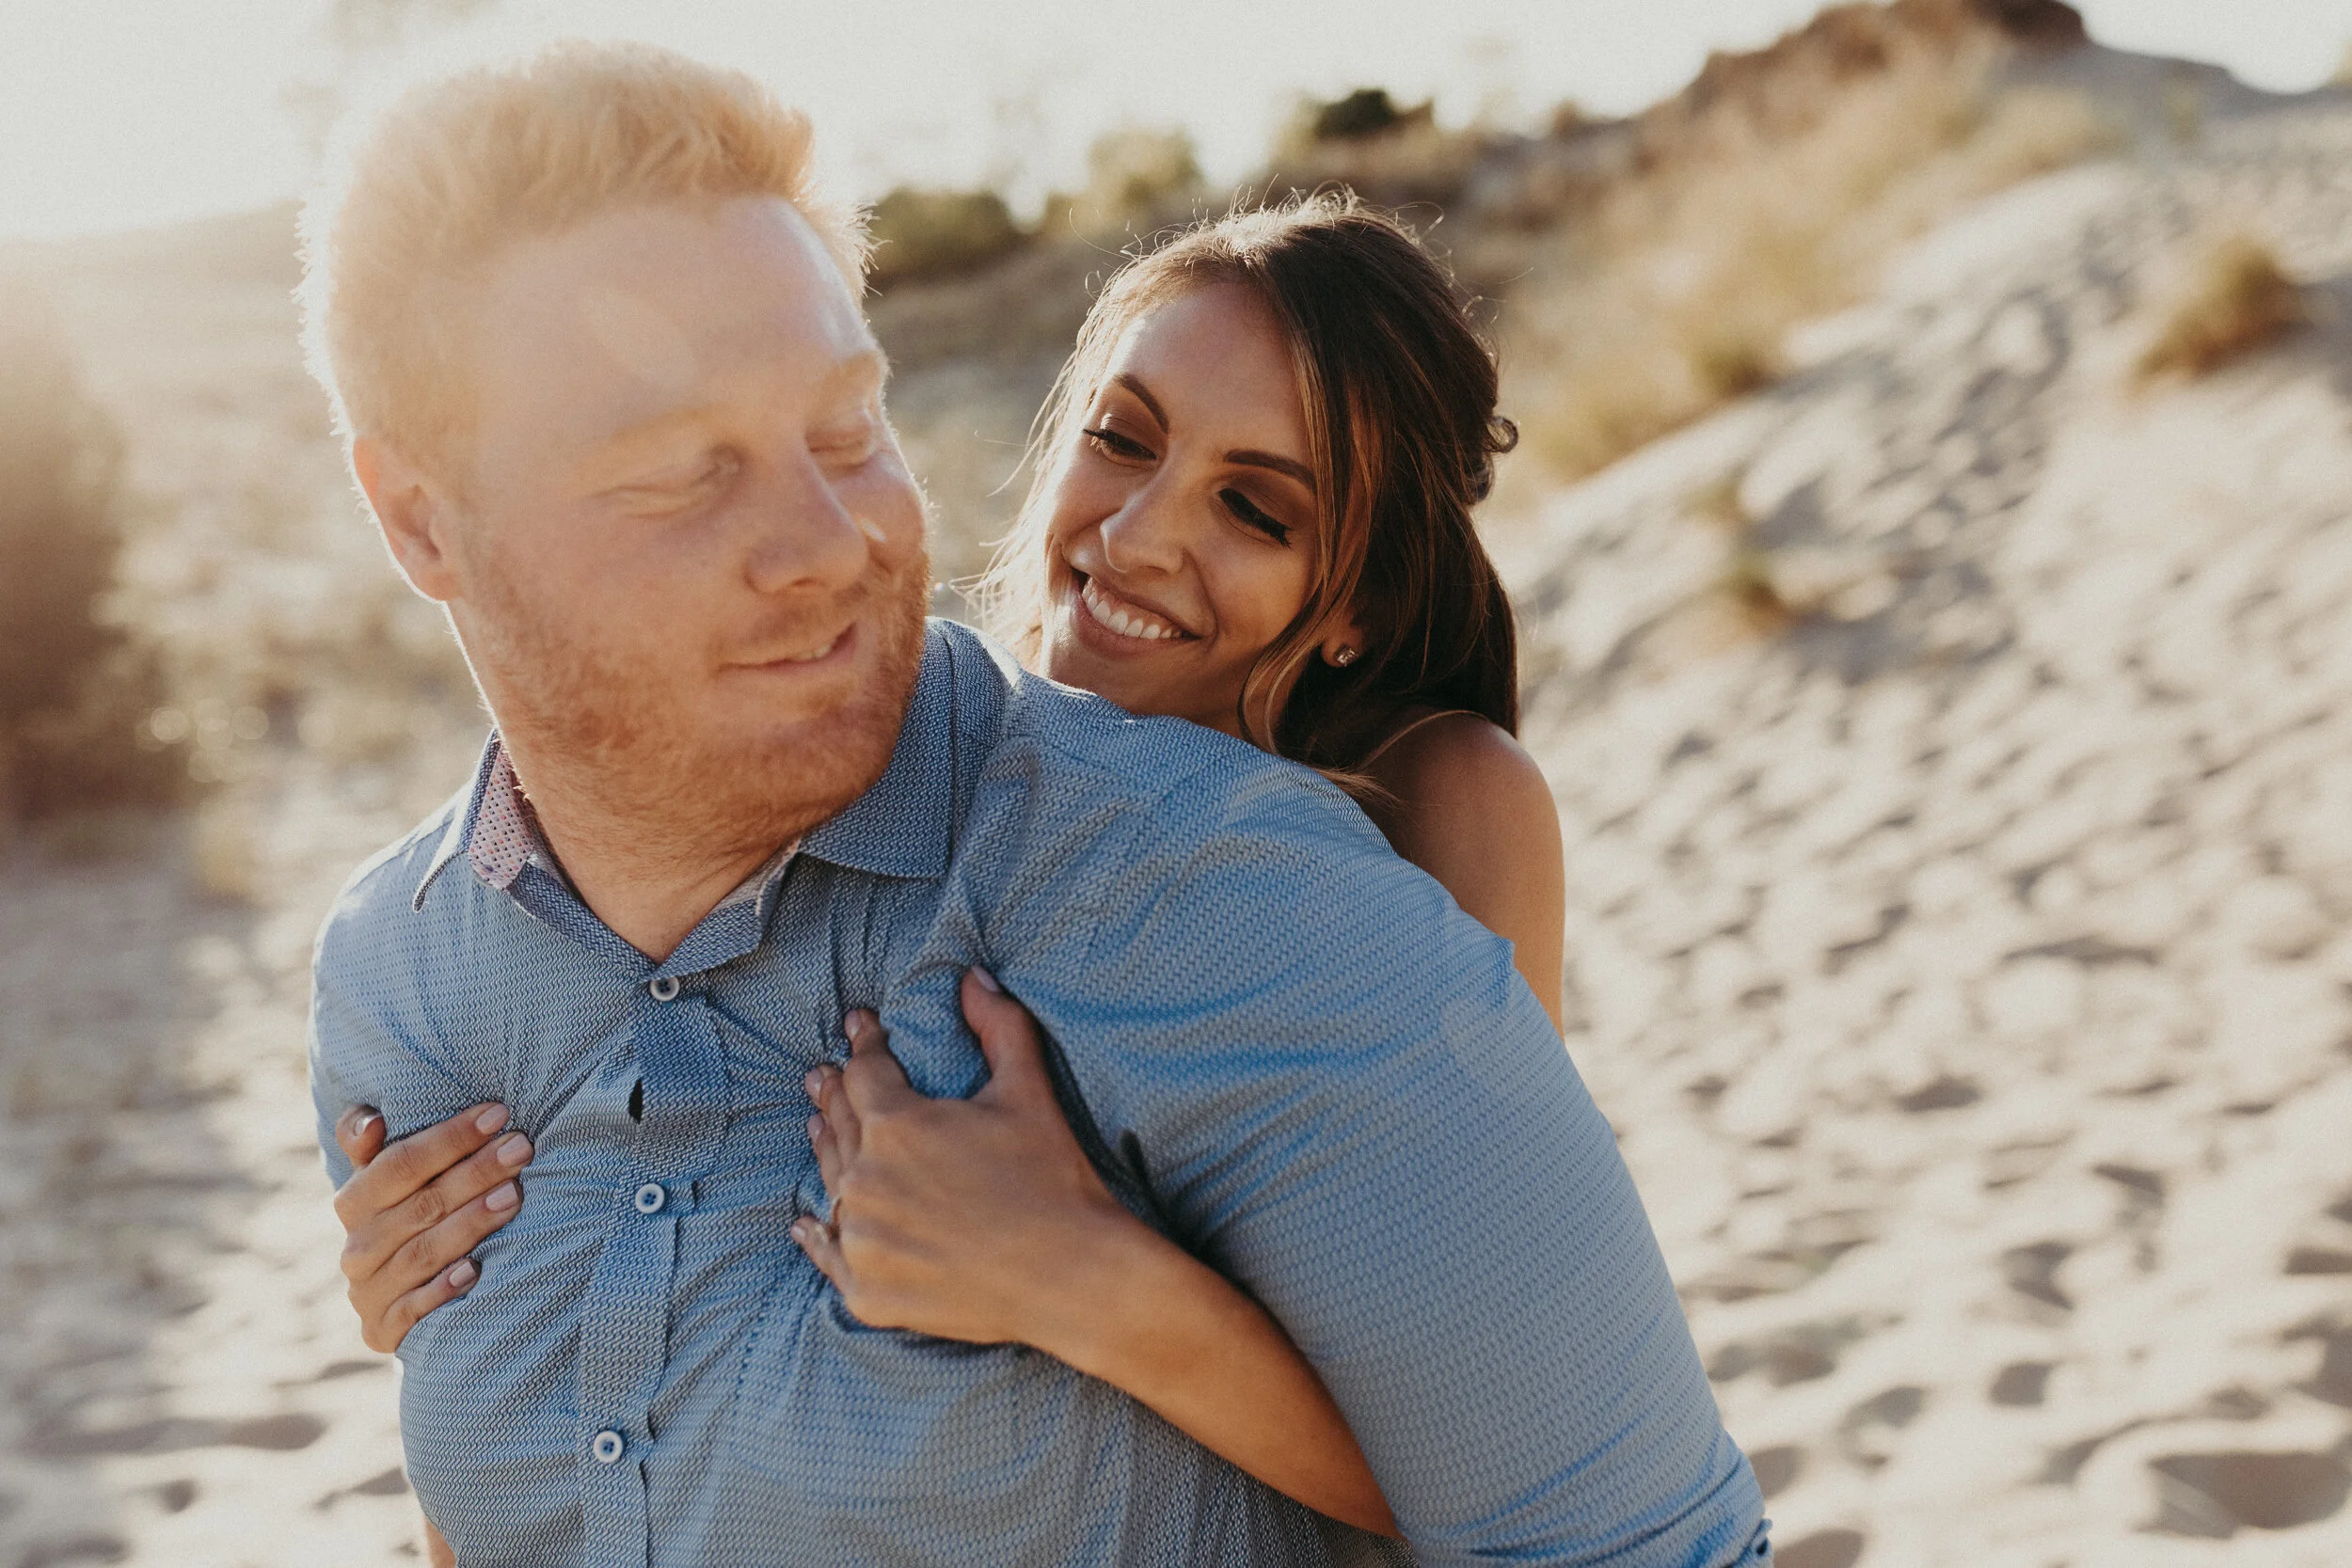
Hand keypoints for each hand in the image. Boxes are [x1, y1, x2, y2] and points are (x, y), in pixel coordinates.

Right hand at [332, 1101, 532, 1352]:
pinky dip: (443, 1290)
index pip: (400, 1163)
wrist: (401, 1297)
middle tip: (521, 1147)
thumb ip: (369, 1143)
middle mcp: (357, 1247)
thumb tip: (372, 1122)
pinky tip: (475, 1270)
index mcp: (354, 1202)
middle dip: (475, 1172)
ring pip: (423, 1253)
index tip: (498, 1114)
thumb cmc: (407, 1216)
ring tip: (514, 1195)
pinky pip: (413, 1310)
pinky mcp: (383, 1330)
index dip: (449, 1137)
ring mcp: (369, 1291)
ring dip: (469, 1223)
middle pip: (421, 1204)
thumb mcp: (388, 1178)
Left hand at [792, 970, 1144, 1355]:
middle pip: (838, 1125)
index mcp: (897, 1126)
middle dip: (833, 1093)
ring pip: (831, 1186)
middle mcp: (865, 1182)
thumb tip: (973, 977)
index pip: (864, 1070)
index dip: (863, 1042)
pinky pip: (829, 1257)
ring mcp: (863, 1241)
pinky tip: (806, 1224)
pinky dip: (816, 1237)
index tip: (858, 1025)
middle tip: (821, 1075)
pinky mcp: (868, 1292)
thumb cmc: (1053, 1179)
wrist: (1071, 1277)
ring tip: (817, 1128)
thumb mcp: (1028, 1091)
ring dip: (825, 1152)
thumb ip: (998, 1026)